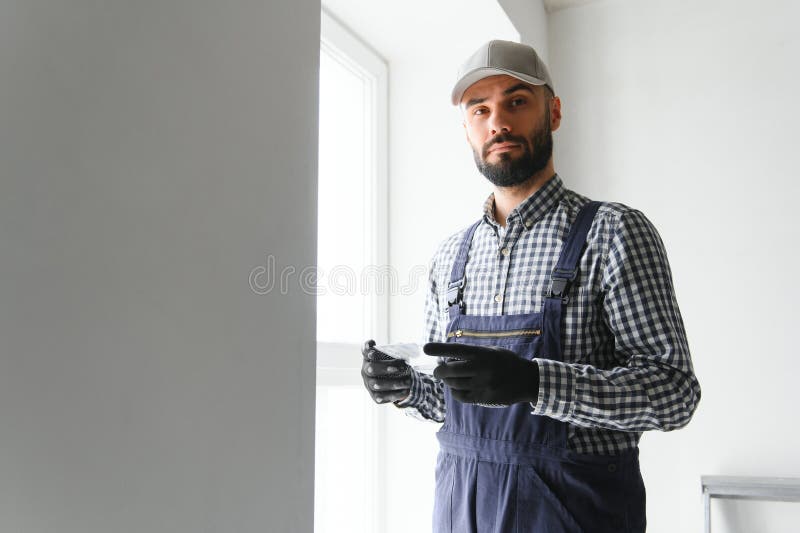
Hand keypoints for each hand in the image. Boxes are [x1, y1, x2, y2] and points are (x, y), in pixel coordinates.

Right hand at [361, 340, 411, 403]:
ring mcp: (369, 383)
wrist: (396, 381)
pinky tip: (406, 391)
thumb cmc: (394, 364)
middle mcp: (366, 370)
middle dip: (385, 368)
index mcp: (369, 357)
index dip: (367, 349)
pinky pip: (381, 397)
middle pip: (371, 368)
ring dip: (393, 383)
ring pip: (376, 384)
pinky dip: (394, 395)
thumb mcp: (395, 355)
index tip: (374, 347)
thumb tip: (409, 348)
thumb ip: (398, 350)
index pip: (365, 351)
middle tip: (400, 368)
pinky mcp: (374, 396)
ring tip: (408, 381)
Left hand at [423, 342, 538, 405]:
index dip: (440, 349)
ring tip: (450, 378)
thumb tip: (448, 358)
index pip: (456, 350)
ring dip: (448, 381)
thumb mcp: (492, 351)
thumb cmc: (506, 362)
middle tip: (438, 371)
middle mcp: (481, 369)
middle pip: (450, 370)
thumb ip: (472, 353)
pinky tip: (457, 388)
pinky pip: (460, 396)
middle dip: (439, 371)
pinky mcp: (483, 398)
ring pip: (453, 384)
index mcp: (483, 354)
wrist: (527, 380)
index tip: (425, 348)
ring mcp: (482, 385)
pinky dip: (455, 392)